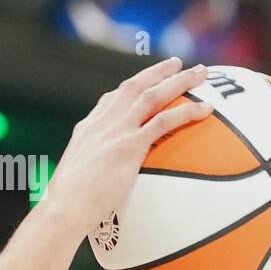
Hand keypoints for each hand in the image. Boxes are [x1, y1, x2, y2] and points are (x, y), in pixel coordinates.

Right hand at [42, 57, 214, 236]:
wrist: (64, 206)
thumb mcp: (74, 179)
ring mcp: (117, 131)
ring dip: (179, 81)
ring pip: (153, 96)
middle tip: (177, 63)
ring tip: (200, 74)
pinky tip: (206, 110)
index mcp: (89, 128)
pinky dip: (187, 112)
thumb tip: (97, 187)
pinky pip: (164, 122)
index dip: (131, 87)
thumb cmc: (67, 204)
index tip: (144, 80)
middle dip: (157, 72)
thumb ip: (90, 173)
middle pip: (134, 87)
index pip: (111, 99)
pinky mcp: (130, 145)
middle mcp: (103, 122)